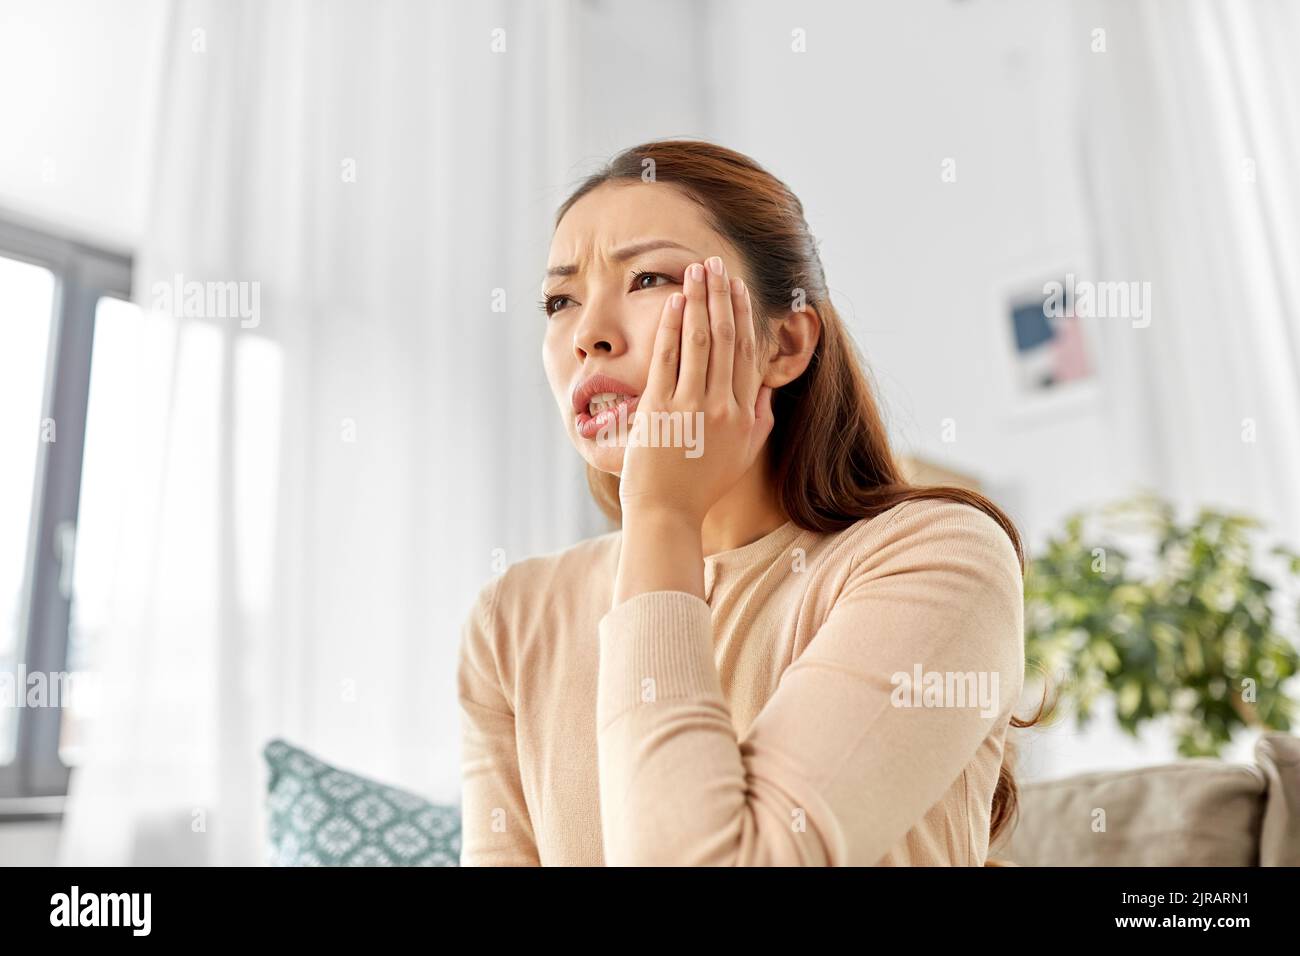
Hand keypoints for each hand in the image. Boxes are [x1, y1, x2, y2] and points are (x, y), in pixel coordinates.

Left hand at [616, 256, 774, 527]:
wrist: (668, 512)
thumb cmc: (702, 485)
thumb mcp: (744, 453)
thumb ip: (759, 417)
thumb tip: (766, 386)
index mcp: (746, 414)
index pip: (749, 353)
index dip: (745, 316)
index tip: (739, 289)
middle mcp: (724, 407)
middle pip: (729, 338)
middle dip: (723, 296)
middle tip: (717, 263)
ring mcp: (693, 408)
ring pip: (702, 341)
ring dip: (701, 300)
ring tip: (696, 269)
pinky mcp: (662, 410)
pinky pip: (670, 359)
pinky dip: (674, 327)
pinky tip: (676, 302)